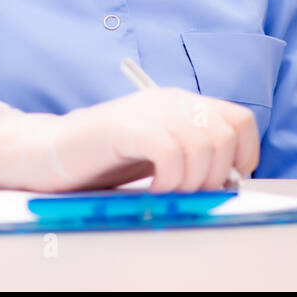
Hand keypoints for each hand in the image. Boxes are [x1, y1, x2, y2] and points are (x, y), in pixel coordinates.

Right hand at [0, 88, 260, 192]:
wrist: (50, 151)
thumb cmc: (105, 158)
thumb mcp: (158, 153)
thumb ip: (191, 157)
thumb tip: (230, 182)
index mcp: (182, 104)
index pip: (239, 119)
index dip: (245, 154)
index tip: (230, 182)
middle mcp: (170, 101)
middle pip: (225, 134)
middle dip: (216, 175)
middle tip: (191, 195)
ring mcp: (147, 111)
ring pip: (202, 143)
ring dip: (192, 181)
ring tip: (169, 194)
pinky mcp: (125, 126)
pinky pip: (169, 152)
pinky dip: (169, 180)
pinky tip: (152, 190)